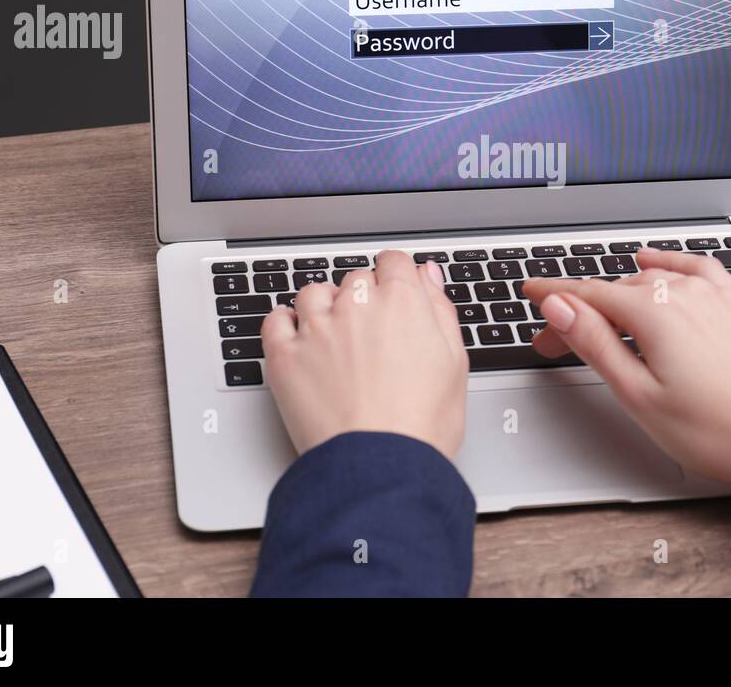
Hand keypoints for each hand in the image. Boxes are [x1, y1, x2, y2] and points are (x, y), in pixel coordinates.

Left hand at [260, 250, 467, 458]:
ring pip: (314, 293)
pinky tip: (296, 336)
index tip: (395, 295)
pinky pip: (275, 321)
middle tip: (372, 334)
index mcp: (402, 303)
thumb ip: (440, 309)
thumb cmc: (422, 425)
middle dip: (364, 298)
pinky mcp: (285, 356)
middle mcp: (356, 307)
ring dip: (324, 306)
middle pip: (355, 279)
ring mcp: (317, 329)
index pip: (393, 263)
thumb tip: (427, 275)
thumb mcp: (455, 362)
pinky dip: (283, 323)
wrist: (380, 467)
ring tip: (334, 336)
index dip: (396, 279)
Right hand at [523, 249, 730, 500]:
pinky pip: (696, 269)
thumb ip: (595, 343)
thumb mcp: (638, 394)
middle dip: (582, 308)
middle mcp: (686, 293)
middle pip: (617, 290)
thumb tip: (560, 306)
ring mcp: (716, 296)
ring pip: (653, 280)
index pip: (588, 294)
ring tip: (601, 311)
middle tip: (558, 338)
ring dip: (620, 292)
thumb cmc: (718, 430)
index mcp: (655, 312)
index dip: (554, 295)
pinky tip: (659, 267)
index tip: (531, 293)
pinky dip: (669, 265)